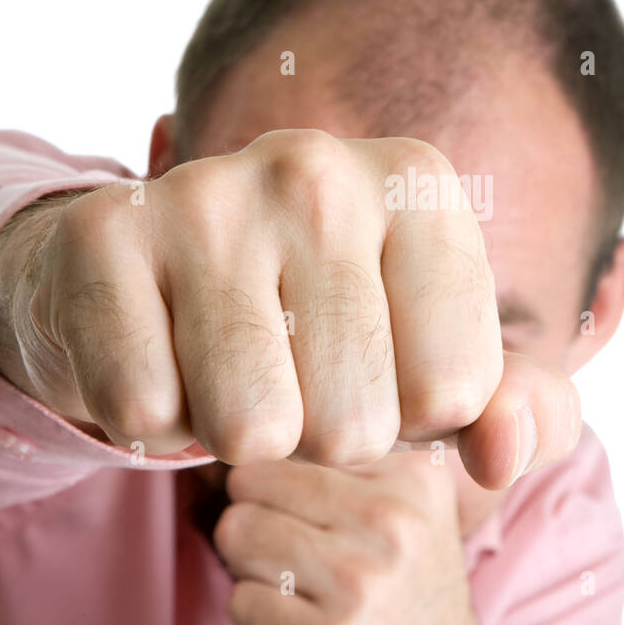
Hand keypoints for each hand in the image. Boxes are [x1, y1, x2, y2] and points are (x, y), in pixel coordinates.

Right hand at [0, 129, 580, 487]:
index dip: (410, 414)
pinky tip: (158, 351)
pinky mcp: (107, 232)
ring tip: (225, 364)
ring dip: (234, 431)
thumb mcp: (434, 352)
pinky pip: (144, 412)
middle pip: (353, 424)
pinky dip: (149, 415)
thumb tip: (503, 456)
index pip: (455, 391)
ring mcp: (209, 192)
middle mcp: (319, 168)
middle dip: (317, 432)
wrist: (152, 264)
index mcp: (418, 182)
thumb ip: (516, 411)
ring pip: (251, 429)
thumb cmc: (312, 319)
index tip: (375, 362)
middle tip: (286, 367)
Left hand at [216, 451, 476, 624]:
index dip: (282, 472)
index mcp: (410, 477)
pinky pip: (240, 597)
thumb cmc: (404, 580)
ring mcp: (358, 578)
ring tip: (297, 579)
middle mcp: (392, 521)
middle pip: (250, 479)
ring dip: (250, 563)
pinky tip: (300, 618)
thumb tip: (255, 414)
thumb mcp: (409, 504)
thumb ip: (352, 451)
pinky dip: (257, 612)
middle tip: (298, 545)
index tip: (311, 504)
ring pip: (236, 532)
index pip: (294, 436)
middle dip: (257, 513)